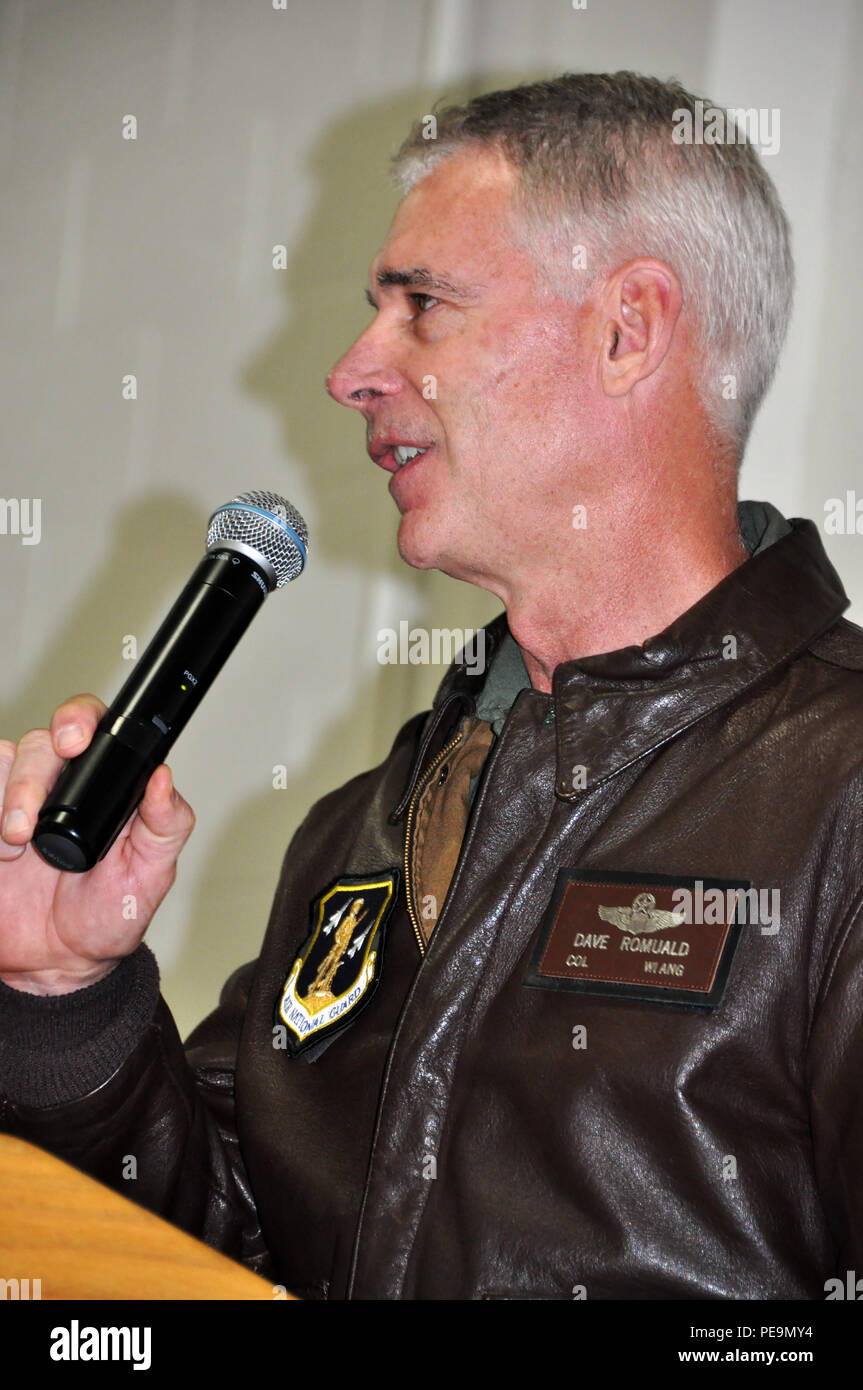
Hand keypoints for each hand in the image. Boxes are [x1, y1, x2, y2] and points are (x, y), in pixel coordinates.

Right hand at [0, 694, 194, 994]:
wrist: (59, 964)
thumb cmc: (111, 915)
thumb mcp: (149, 874)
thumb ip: (165, 825)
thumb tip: (164, 777)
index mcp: (102, 784)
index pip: (88, 727)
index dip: (77, 720)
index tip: (73, 743)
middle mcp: (58, 785)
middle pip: (37, 744)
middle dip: (29, 778)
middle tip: (27, 824)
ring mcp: (16, 803)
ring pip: (0, 762)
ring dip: (4, 798)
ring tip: (12, 847)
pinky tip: (1, 853)